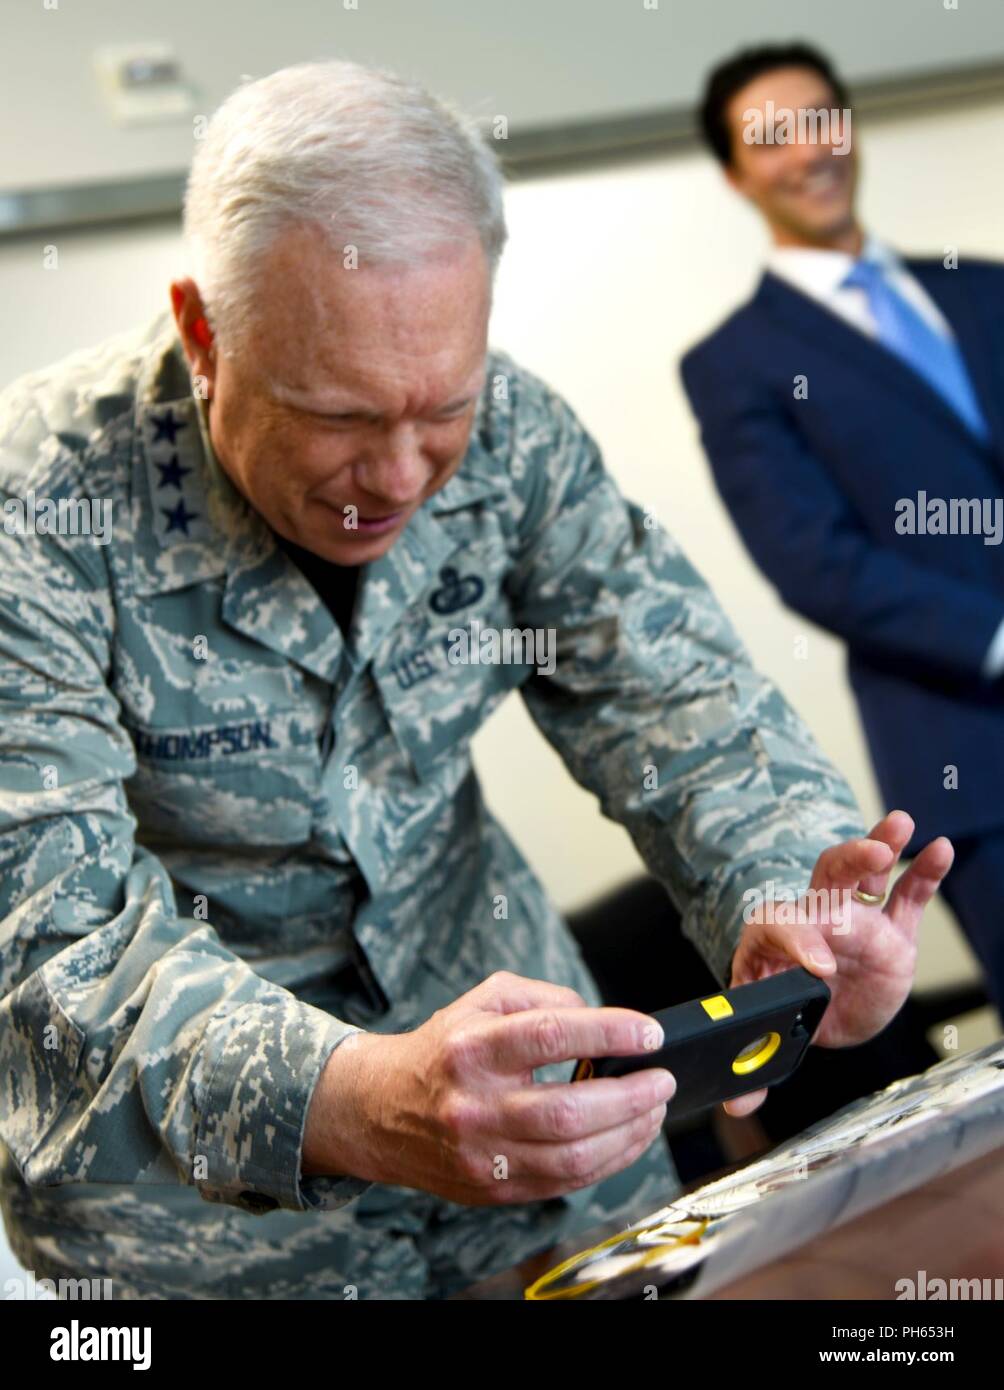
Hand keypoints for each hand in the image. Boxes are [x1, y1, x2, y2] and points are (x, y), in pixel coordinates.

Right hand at [302, 971, 675, 1203]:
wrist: (381, 1110)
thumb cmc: (443, 1049)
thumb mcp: (482, 1001)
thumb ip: (543, 998)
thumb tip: (600, 1018)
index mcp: (470, 1048)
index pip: (548, 1036)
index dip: (607, 1032)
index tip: (650, 1031)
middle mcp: (473, 1105)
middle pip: (567, 1111)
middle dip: (631, 1096)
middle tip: (662, 1079)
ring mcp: (482, 1154)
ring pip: (572, 1157)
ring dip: (628, 1134)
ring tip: (653, 1108)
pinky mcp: (492, 1189)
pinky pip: (565, 1183)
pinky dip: (608, 1161)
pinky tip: (628, 1137)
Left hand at [722, 809, 952, 1117]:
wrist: (823, 1013)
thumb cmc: (793, 1013)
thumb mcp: (775, 1039)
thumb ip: (758, 1068)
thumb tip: (736, 1107)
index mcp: (775, 944)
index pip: (778, 925)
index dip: (796, 940)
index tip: (820, 966)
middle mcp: (814, 922)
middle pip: (822, 881)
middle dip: (845, 863)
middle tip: (870, 857)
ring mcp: (855, 921)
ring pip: (861, 875)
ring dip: (876, 848)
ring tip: (897, 827)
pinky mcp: (892, 930)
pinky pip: (907, 895)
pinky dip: (922, 872)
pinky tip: (940, 850)